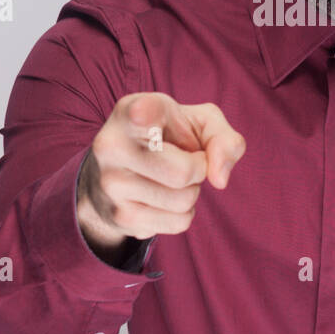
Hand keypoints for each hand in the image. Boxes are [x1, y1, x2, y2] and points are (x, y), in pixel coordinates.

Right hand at [76, 92, 245, 256]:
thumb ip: (223, 138)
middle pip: (183, 172)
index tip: (141, 114)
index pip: (139, 113)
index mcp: (131, 111)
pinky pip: (178, 222)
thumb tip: (220, 180)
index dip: (144, 113)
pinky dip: (183, 213)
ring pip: (183, 201)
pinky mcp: (120, 217)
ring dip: (191, 192)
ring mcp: (111, 184)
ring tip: (170, 178)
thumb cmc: (168, 137)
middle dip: (199, 169)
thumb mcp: (199, 122)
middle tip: (184, 159)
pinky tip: (162, 197)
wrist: (117, 173)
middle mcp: (112, 146)